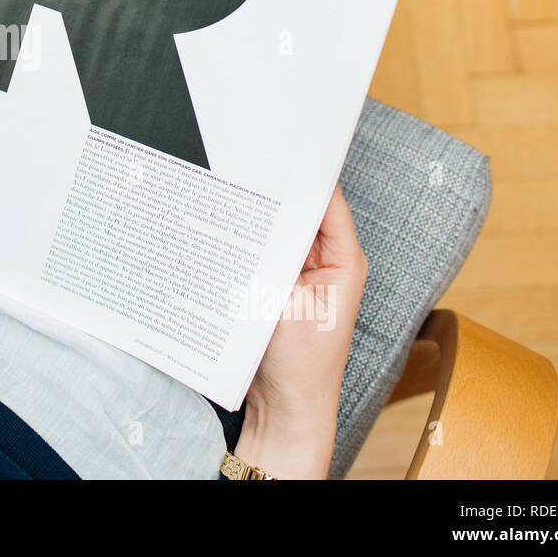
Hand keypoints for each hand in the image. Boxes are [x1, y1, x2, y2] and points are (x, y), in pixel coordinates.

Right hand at [234, 185, 367, 477]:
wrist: (283, 411)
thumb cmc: (301, 364)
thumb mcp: (290, 300)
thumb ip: (279, 251)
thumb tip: (264, 203)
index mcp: (343, 258)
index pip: (326, 200)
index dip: (305, 173)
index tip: (278, 145)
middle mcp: (322, 261)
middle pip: (295, 211)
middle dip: (270, 191)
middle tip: (237, 162)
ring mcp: (295, 275)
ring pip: (272, 230)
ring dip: (250, 217)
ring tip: (221, 189)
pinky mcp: (270, 287)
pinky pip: (255, 253)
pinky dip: (239, 242)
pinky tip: (214, 228)